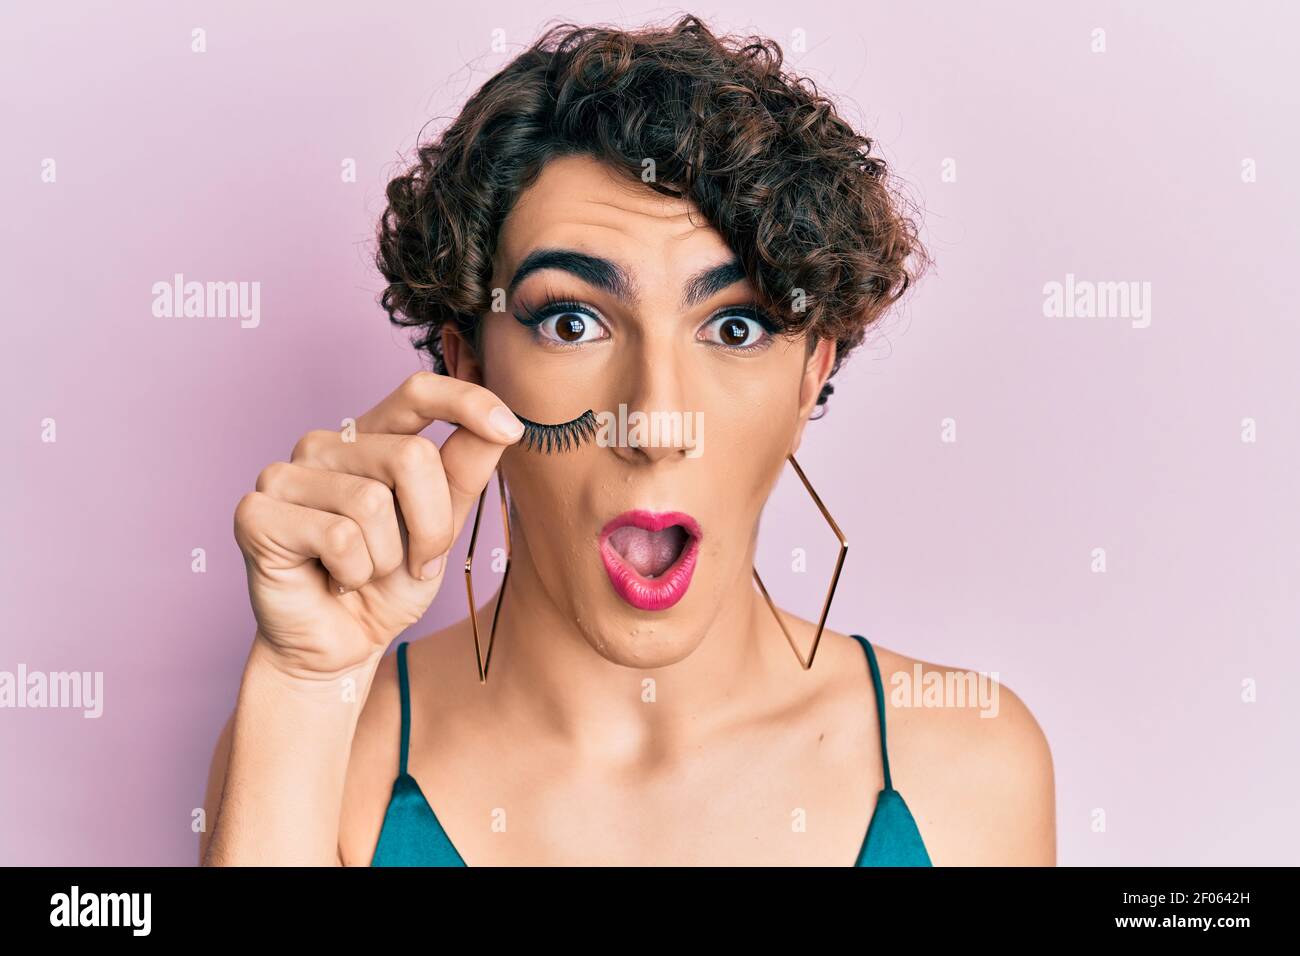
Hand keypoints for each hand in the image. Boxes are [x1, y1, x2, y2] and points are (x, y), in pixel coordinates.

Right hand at [232, 371, 524, 678]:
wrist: (339, 648)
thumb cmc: (387, 585)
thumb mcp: (442, 527)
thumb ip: (464, 473)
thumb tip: (505, 424)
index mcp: (371, 438)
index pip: (418, 392)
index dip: (466, 401)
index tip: (509, 428)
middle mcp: (326, 444)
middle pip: (411, 457)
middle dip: (431, 526)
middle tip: (414, 562)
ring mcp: (285, 474)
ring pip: (373, 502)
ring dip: (387, 557)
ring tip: (364, 571)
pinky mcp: (258, 513)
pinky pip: (338, 537)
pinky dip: (353, 573)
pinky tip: (334, 580)